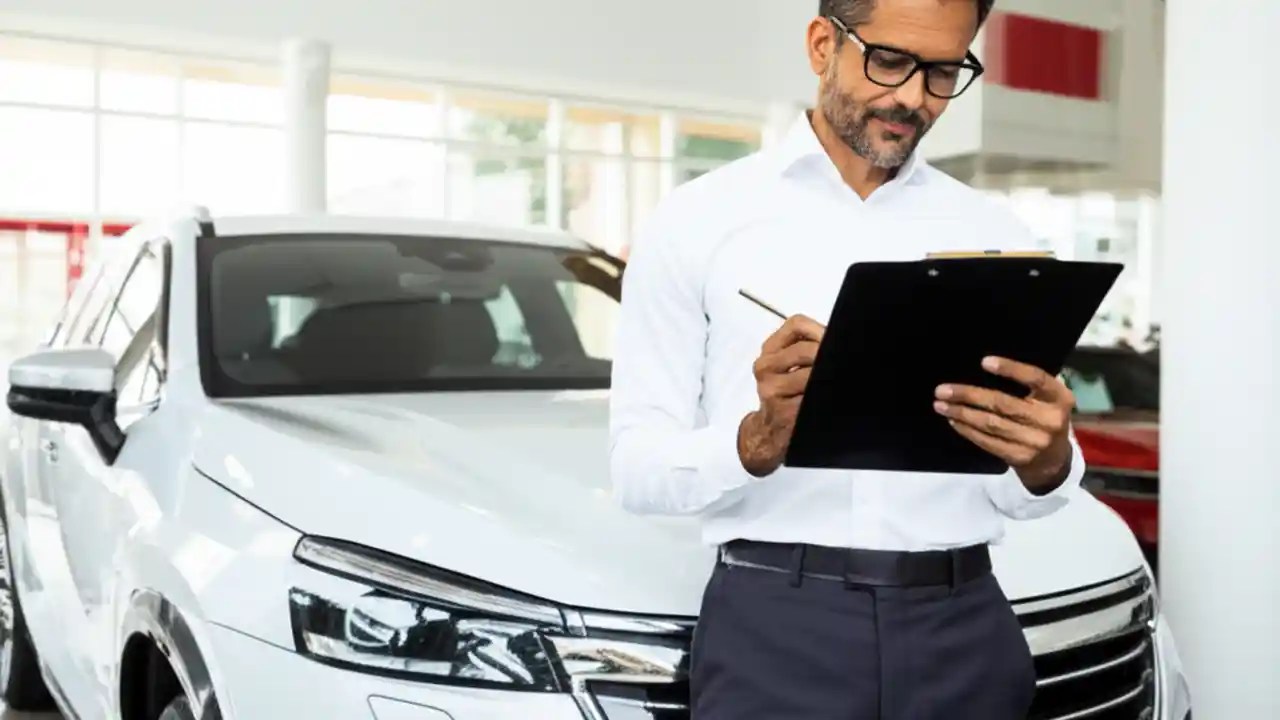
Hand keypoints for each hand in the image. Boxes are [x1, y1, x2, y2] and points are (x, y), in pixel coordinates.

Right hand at [738, 315, 825, 476]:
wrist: (768, 429)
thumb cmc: (785, 393)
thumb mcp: (787, 365)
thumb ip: (807, 346)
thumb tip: (839, 338)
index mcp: (769, 350)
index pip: (797, 326)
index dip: (820, 330)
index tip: (834, 340)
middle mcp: (765, 367)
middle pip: (806, 350)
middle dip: (828, 355)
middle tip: (844, 363)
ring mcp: (772, 390)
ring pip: (810, 375)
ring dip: (829, 377)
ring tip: (837, 380)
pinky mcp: (783, 411)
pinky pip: (811, 398)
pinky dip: (825, 396)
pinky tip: (828, 397)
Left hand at [934, 357, 1075, 493]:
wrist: (1054, 462)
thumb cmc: (1044, 418)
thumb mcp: (1048, 399)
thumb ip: (1027, 385)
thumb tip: (983, 367)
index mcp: (1059, 398)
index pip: (1036, 379)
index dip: (1012, 369)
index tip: (984, 362)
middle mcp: (1050, 420)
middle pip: (1003, 404)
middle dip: (969, 395)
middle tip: (942, 390)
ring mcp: (1034, 441)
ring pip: (991, 424)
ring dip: (962, 413)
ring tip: (941, 405)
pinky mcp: (1019, 457)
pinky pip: (987, 441)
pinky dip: (967, 430)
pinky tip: (954, 420)